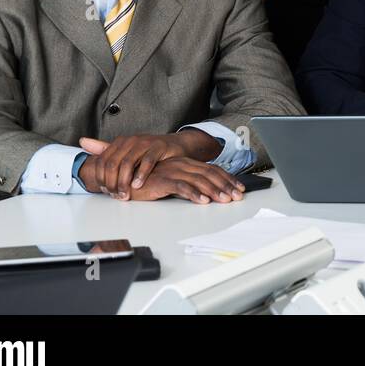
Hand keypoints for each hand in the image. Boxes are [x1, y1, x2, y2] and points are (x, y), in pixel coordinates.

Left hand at [78, 131, 220, 198]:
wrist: (175, 146)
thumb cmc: (149, 152)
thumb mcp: (125, 151)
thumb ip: (104, 148)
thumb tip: (82, 142)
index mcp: (120, 142)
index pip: (103, 161)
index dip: (101, 178)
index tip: (106, 191)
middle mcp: (130, 140)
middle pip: (113, 163)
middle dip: (112, 182)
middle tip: (117, 196)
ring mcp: (145, 142)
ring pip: (128, 163)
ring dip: (125, 181)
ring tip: (127, 194)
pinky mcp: (159, 147)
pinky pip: (147, 162)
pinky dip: (141, 175)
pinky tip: (139, 185)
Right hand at [121, 157, 246, 203]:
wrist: (125, 177)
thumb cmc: (149, 180)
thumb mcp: (173, 180)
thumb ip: (188, 183)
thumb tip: (207, 193)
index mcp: (186, 163)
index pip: (212, 169)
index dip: (227, 178)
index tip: (239, 187)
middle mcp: (182, 165)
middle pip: (210, 174)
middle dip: (226, 185)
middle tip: (238, 196)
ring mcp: (173, 172)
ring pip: (199, 180)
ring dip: (214, 190)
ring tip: (225, 200)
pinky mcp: (162, 180)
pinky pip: (182, 187)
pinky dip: (194, 194)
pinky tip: (203, 201)